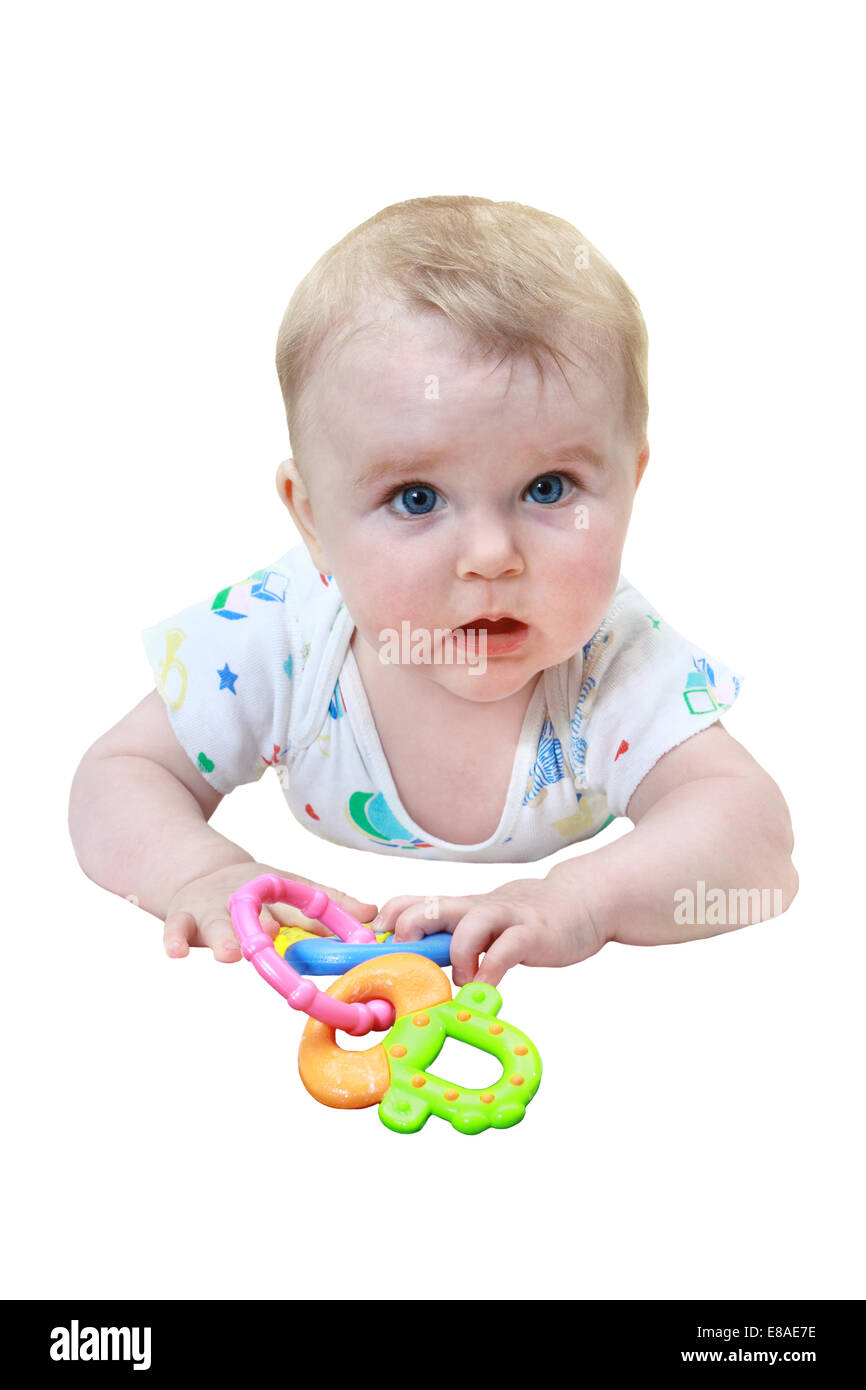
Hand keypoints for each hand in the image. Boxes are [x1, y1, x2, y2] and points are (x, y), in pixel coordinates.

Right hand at [163, 862, 378, 963]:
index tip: (342, 931)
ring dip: (223, 938)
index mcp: (274, 892)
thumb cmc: (257, 894)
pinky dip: (174, 940)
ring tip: (231, 954)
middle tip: (271, 936)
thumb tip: (372, 914)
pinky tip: (176, 953)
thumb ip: (329, 904)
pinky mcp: (182, 918)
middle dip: (263, 927)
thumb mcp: (292, 891)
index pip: (300, 903)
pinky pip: (175, 930)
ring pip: (216, 923)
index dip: (321, 917)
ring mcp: (210, 909)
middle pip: (255, 913)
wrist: (203, 875)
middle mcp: (243, 900)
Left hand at [374, 876, 602, 985]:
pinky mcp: (533, 932)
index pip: (411, 902)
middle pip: (431, 907)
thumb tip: (419, 961)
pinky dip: (492, 968)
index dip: (388, 920)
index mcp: (460, 908)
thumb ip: (453, 937)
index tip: (376, 946)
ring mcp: (506, 917)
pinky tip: (489, 984)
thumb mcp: (482, 922)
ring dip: (458, 955)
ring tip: (465, 978)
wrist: (581, 902)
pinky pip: (507, 948)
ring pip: (468, 923)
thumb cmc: (525, 918)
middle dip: (411, 932)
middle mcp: (477, 908)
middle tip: (414, 961)